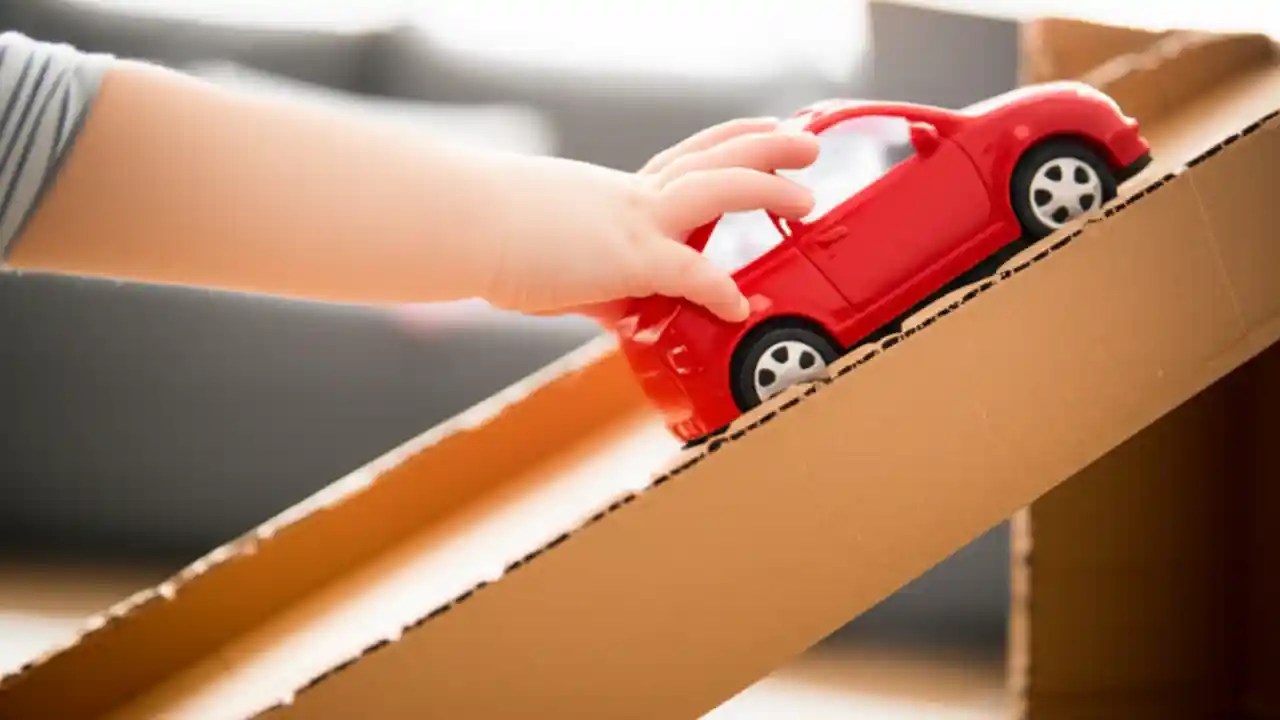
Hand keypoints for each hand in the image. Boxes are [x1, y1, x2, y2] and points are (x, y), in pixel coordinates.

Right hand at [479, 117, 818, 323]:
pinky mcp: (628, 259)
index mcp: (619, 193)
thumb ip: (599, 287)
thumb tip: (616, 311)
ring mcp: (635, 223)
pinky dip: (720, 288)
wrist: (464, 224)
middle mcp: (635, 198)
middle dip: (767, 145)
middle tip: (806, 139)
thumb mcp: (558, 256)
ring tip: (807, 192)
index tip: (760, 133)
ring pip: (719, 188)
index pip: (686, 162)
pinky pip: (692, 272)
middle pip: (715, 157)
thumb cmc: (493, 236)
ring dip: (768, 185)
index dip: (729, 146)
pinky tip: (739, 303)